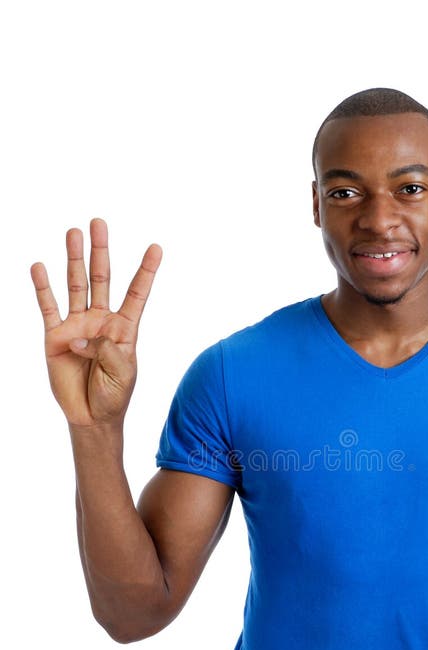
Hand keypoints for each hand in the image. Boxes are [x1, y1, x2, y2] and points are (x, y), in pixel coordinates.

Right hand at [31, 218, 161, 426]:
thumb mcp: (121, 372)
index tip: (156, 247)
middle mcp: (100, 320)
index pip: (137, 293)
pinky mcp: (54, 336)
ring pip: (75, 285)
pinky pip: (48, 307)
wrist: (90, 415)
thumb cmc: (114, 394)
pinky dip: (43, 287)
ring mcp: (77, 325)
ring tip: (73, 232)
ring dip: (73, 259)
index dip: (146, 271)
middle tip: (99, 223)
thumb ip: (104, 349)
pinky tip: (39, 267)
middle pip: (101, 278)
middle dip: (100, 251)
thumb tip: (77, 336)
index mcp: (124, 328)